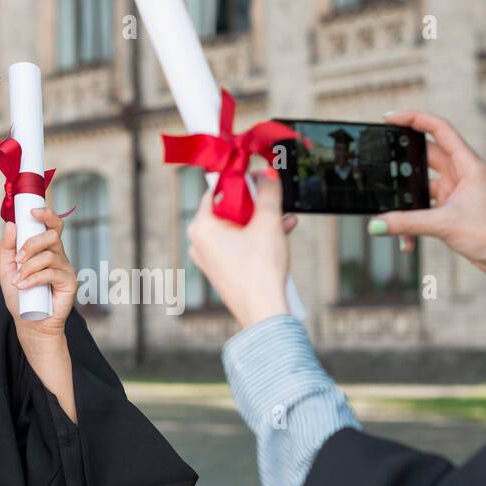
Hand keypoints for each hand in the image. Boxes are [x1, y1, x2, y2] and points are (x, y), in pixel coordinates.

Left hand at [0, 207, 77, 342]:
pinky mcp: (69, 283)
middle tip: (19, 258)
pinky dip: (33, 279)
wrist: (30, 322)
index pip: (53, 225)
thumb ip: (7, 248)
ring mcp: (66, 269)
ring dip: (29, 266)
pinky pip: (51, 273)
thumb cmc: (21, 297)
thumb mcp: (7, 269)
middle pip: (52, 236)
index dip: (46, 215)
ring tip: (19, 279)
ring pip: (49, 255)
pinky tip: (23, 286)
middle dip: (32, 243)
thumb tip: (11, 224)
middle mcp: (59, 256)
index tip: (33, 212)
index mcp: (46, 249)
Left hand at [186, 171, 298, 328]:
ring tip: (286, 217)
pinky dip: (258, 238)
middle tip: (274, 197)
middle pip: (229, 209)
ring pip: (238, 228)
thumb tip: (268, 174)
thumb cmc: (260, 269)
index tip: (258, 175)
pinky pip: (240, 245)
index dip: (240, 180)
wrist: (264, 311)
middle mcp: (199, 242)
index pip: (217, 190)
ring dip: (262, 221)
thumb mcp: (268, 221)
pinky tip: (282, 234)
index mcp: (201, 227)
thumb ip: (268, 192)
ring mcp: (210, 259)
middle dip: (256, 203)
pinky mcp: (223, 271)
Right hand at [369, 110, 485, 308]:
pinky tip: (407, 240)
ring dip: (407, 201)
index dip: (414, 119)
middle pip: (424, 156)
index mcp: (468, 164)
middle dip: (402, 165)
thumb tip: (376, 224)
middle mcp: (462, 174)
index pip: (439, 129)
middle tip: (380, 166)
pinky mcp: (451, 209)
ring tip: (392, 214)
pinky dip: (413, 222)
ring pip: (421, 186)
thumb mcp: (443, 225)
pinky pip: (424, 208)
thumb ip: (406, 223)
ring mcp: (456, 191)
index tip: (389, 118)